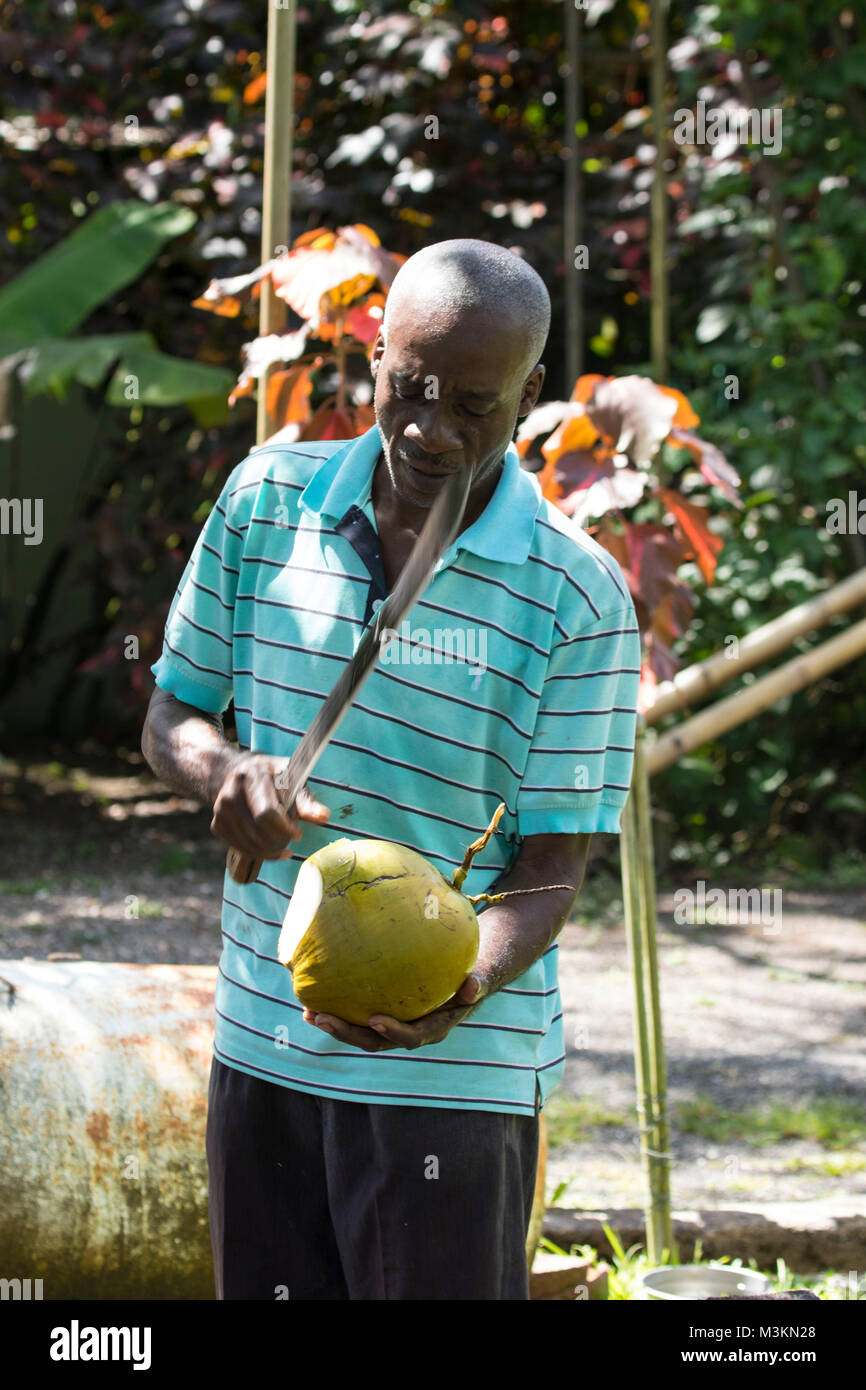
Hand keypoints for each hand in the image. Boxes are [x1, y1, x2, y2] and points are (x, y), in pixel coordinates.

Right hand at [210, 753, 329, 859]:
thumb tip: (323, 817)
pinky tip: (269, 847)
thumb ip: (306, 801)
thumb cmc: (273, 777)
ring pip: (249, 845)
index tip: (298, 833)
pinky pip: (240, 849)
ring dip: (270, 851)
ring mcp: (220, 810)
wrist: (238, 772)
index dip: (285, 829)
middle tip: (291, 838)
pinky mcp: (216, 825)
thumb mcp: (292, 780)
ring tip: (282, 843)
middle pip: (258, 834)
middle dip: (280, 842)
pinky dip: (258, 853)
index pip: (266, 814)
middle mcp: (231, 793)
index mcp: (252, 776)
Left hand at [303, 973, 488, 1051]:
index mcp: (434, 1028)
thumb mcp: (478, 978)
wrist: (464, 980)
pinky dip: (339, 1010)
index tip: (374, 1020)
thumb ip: (476, 984)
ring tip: (309, 1012)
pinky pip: (358, 1017)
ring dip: (335, 1025)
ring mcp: (395, 1026)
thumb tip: (472, 985)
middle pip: (376, 1041)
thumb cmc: (471, 976)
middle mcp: (411, 1032)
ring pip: (362, 1033)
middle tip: (322, 1017)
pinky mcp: (384, 1015)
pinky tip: (315, 999)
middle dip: (347, 1033)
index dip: (394, 1032)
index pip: (412, 1036)